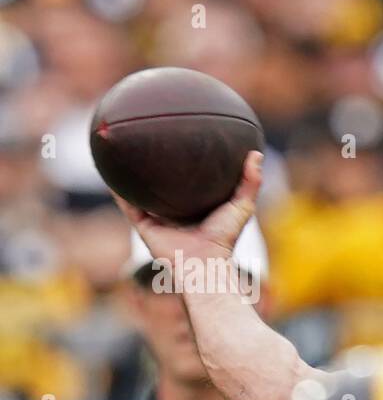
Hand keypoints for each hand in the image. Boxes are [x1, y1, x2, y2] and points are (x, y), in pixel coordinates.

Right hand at [111, 150, 262, 264]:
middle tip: (149, 136)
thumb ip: (250, 182)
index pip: (189, 181)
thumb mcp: (242, 206)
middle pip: (162, 185)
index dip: (184, 163)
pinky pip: (126, 204)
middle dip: (155, 166)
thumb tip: (257, 153)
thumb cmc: (224, 239)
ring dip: (131, 175)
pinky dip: (117, 189)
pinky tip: (109, 168)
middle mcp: (174, 212)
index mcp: (195, 206)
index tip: (183, 139)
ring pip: (140, 192)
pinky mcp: (143, 226)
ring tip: (121, 148)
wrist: (204, 263)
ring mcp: (157, 218)